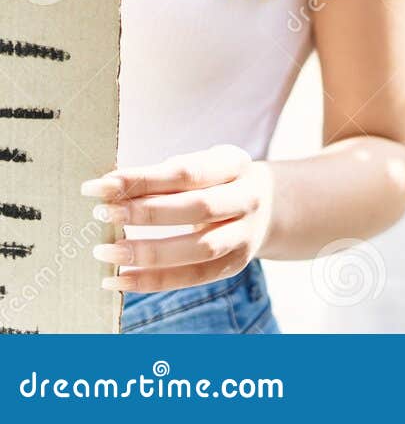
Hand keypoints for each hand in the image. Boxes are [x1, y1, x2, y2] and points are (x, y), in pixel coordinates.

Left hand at [83, 144, 273, 294]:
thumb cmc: (214, 183)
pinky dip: (153, 281)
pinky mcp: (234, 265)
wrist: (265, 207)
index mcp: (234, 165)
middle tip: (102, 214)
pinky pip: (192, 277)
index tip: (97, 186)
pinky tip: (118, 279)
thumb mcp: (199, 167)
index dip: (141, 180)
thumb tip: (106, 189)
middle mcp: (247, 199)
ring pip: (199, 248)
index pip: (186, 173)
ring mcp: (245, 235)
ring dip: (148, 252)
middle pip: (197, 208)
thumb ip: (161, 178)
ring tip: (106, 251)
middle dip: (146, 213)